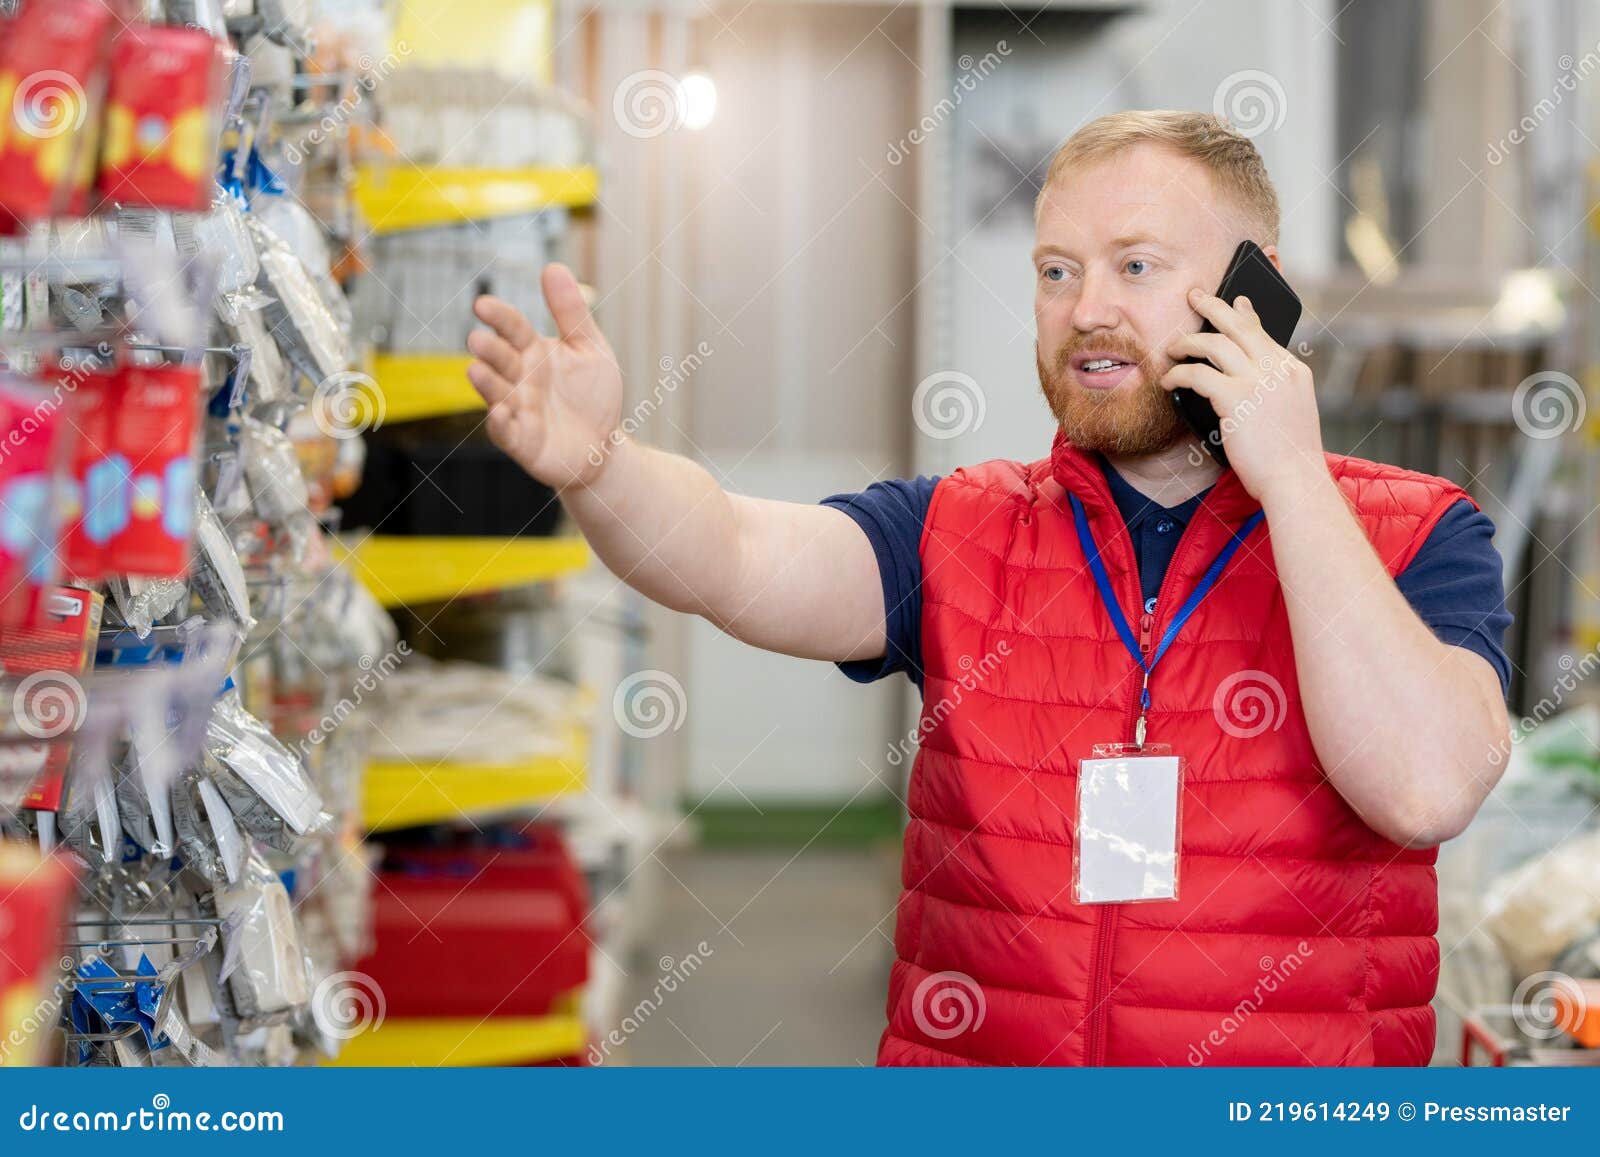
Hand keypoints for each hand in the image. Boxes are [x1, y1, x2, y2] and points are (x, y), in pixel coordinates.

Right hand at [467, 264, 623, 490]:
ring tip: (475, 369)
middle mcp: (520, 379)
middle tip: (477, 339)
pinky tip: (500, 413)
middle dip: (489, 350)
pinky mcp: (522, 442)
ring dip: (487, 383)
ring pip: (497, 394)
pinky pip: (506, 432)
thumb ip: (571, 313)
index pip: (513, 329)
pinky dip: (500, 424)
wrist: (603, 445)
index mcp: (533, 352)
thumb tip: (553, 266)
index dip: (499, 317)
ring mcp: (518, 410)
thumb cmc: (592, 394)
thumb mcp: (589, 348)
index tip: (483, 305)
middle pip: (501, 360)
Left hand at [1161, 287, 1327, 503]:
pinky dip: (1178, 374)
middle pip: (1239, 326)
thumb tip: (1248, 385)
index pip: (1263, 334)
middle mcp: (1278, 369)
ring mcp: (1258, 381)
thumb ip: (1273, 390)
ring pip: (1215, 343)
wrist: (1295, 480)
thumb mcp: (1289, 413)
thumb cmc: (1288, 458)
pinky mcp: (1237, 399)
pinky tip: (1168, 380)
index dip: (1244, 316)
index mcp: (1293, 371)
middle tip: (1195, 295)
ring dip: (1188, 343)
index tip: (1233, 303)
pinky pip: (1198, 374)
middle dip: (1213, 306)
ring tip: (1171, 348)